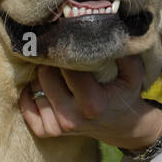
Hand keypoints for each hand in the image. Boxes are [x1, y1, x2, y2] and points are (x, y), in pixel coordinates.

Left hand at [19, 55, 161, 150]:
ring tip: (55, 70)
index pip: (68, 69)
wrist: (123, 126)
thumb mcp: (134, 73)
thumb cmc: (126, 93)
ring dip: (41, 77)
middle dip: (51, 61)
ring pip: (34, 89)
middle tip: (59, 53)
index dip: (67, 51)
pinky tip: (39, 86)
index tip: (70, 41)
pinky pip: (27, 110)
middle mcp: (72, 118)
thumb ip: (124, 53)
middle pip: (45, 76)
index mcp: (93, 104)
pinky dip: (29, 96)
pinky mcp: (49, 132)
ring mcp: (59, 127)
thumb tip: (109, 29)